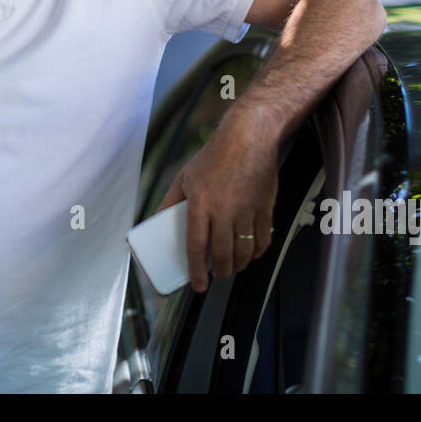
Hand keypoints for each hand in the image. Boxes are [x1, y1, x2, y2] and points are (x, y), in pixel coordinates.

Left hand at [154, 118, 278, 292]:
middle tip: (216, 276)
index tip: (197, 284)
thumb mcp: (184, 177)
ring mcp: (247, 208)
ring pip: (244, 251)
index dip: (196, 270)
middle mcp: (224, 208)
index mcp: (200, 202)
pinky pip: (263, 239)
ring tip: (232, 267)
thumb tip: (155, 223)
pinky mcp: (265, 207)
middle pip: (222, 254)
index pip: (196, 245)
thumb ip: (169, 202)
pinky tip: (250, 253)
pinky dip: (257, 252)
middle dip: (219, 272)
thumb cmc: (214, 156)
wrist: (248, 136)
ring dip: (238, 265)